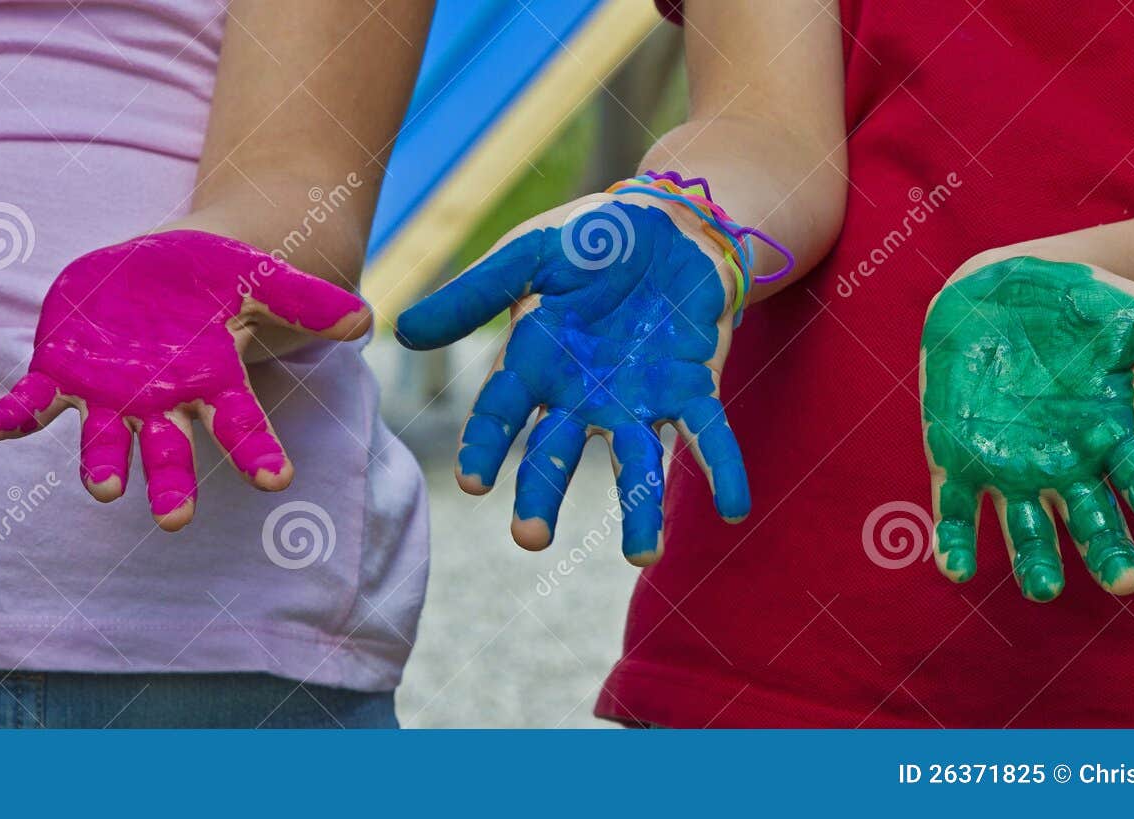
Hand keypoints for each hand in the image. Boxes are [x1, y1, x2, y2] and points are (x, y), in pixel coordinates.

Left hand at [0, 230, 371, 530]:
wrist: (159, 269)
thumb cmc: (216, 279)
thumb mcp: (262, 277)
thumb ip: (308, 301)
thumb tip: (368, 321)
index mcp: (210, 382)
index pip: (239, 424)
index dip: (256, 451)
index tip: (277, 480)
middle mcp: (160, 402)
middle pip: (169, 452)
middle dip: (170, 485)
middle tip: (174, 520)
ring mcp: (108, 394)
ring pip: (102, 440)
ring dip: (99, 464)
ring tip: (101, 488)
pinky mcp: (61, 373)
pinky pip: (33, 403)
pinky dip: (9, 419)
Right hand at [395, 195, 749, 565]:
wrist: (668, 224)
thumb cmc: (588, 241)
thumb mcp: (528, 255)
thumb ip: (474, 293)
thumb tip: (401, 330)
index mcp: (533, 364)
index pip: (500, 414)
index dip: (486, 446)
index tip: (475, 482)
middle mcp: (580, 397)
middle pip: (555, 455)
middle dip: (542, 496)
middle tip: (531, 537)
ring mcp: (636, 400)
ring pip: (634, 464)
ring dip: (639, 510)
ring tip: (643, 554)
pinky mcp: (690, 389)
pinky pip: (708, 435)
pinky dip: (721, 470)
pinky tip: (731, 508)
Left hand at [921, 256, 1133, 600]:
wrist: (1000, 287)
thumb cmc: (1082, 306)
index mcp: (1113, 438)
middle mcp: (1064, 464)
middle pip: (1090, 519)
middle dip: (1105, 550)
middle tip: (1122, 581)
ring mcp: (1009, 466)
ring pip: (1025, 527)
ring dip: (1034, 560)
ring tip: (1043, 590)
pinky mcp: (956, 459)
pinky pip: (955, 509)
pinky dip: (955, 540)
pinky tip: (956, 570)